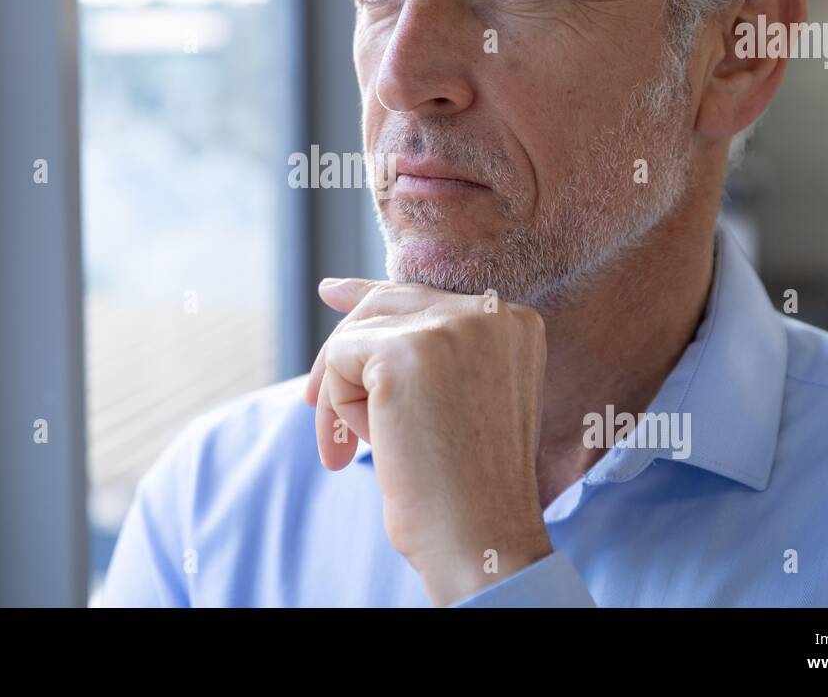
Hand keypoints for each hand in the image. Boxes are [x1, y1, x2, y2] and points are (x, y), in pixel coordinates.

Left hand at [304, 277, 553, 605]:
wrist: (478, 536)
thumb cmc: (462, 483)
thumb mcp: (456, 396)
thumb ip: (416, 345)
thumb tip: (335, 292)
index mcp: (513, 322)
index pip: (423, 296)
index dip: (368, 298)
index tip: (330, 292)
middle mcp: (490, 312)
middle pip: (383, 307)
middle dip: (343, 359)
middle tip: (313, 405)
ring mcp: (450, 327)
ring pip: (357, 336)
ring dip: (347, 396)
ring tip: (368, 446)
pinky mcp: (404, 352)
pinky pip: (339, 359)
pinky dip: (340, 408)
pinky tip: (370, 445)